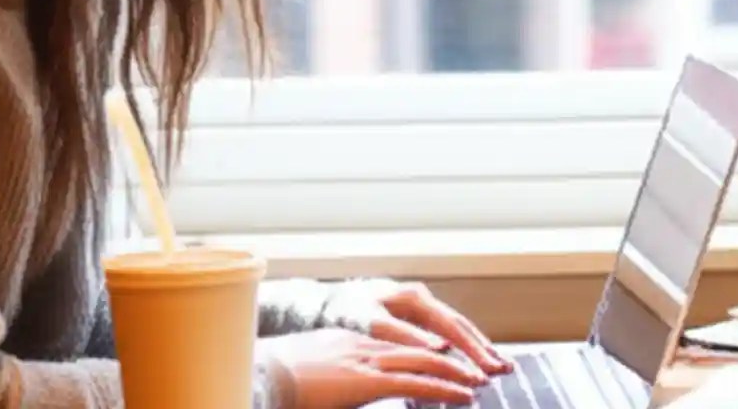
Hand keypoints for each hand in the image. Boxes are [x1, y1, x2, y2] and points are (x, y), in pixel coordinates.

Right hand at [258, 328, 487, 408]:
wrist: (257, 376)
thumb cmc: (272, 380)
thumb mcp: (310, 375)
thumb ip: (333, 380)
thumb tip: (336, 390)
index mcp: (350, 342)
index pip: (400, 345)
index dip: (429, 352)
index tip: (449, 360)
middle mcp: (364, 345)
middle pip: (420, 347)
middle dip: (454, 358)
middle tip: (479, 369)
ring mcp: (367, 361)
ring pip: (426, 362)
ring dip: (457, 372)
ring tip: (480, 381)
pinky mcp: (367, 380)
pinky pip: (415, 382)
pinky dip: (444, 388)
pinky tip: (464, 394)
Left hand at [328, 279, 512, 375]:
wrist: (325, 302)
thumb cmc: (344, 311)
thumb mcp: (371, 322)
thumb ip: (405, 334)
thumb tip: (440, 347)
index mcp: (413, 298)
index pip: (450, 326)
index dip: (470, 349)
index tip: (484, 369)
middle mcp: (421, 298)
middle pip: (459, 326)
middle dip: (482, 349)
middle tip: (503, 370)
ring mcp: (420, 306)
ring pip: (455, 328)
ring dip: (477, 347)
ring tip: (499, 366)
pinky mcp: (415, 316)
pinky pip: (445, 331)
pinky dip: (462, 345)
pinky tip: (473, 359)